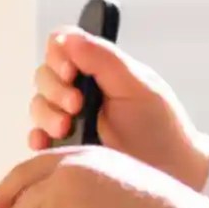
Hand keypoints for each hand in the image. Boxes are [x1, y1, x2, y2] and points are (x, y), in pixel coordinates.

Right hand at [30, 27, 208, 190]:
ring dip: (47, 114)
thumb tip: (68, 37)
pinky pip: (38, 136)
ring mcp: (71, 118)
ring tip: (67, 128)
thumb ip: (104, 59)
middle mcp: (81, 89)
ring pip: (39, 105)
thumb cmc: (160, 125)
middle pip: (45, 75)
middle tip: (77, 105)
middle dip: (56, 89)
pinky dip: (38, 137)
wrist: (170, 170)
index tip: (71, 72)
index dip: (59, 56)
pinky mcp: (65, 145)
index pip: (62, 47)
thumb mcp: (137, 86)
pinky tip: (47, 142)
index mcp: (100, 68)